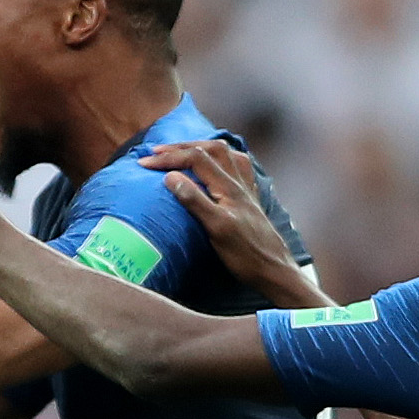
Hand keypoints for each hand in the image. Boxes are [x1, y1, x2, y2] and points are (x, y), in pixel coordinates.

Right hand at [145, 139, 311, 295]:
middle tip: (157, 153)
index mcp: (228, 187)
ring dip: (202, 147)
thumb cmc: (246, 255)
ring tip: (183, 150)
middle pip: (210, 149)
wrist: (275, 271)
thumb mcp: (216, 229)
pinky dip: (223, 159)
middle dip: (181, 147)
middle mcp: (239, 183)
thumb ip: (195, 200)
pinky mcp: (251, 199)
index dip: (169, 158)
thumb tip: (171, 176)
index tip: (143, 164)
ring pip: (226, 154)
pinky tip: (218, 166)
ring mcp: (247, 190)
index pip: (195, 159)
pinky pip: (238, 167)